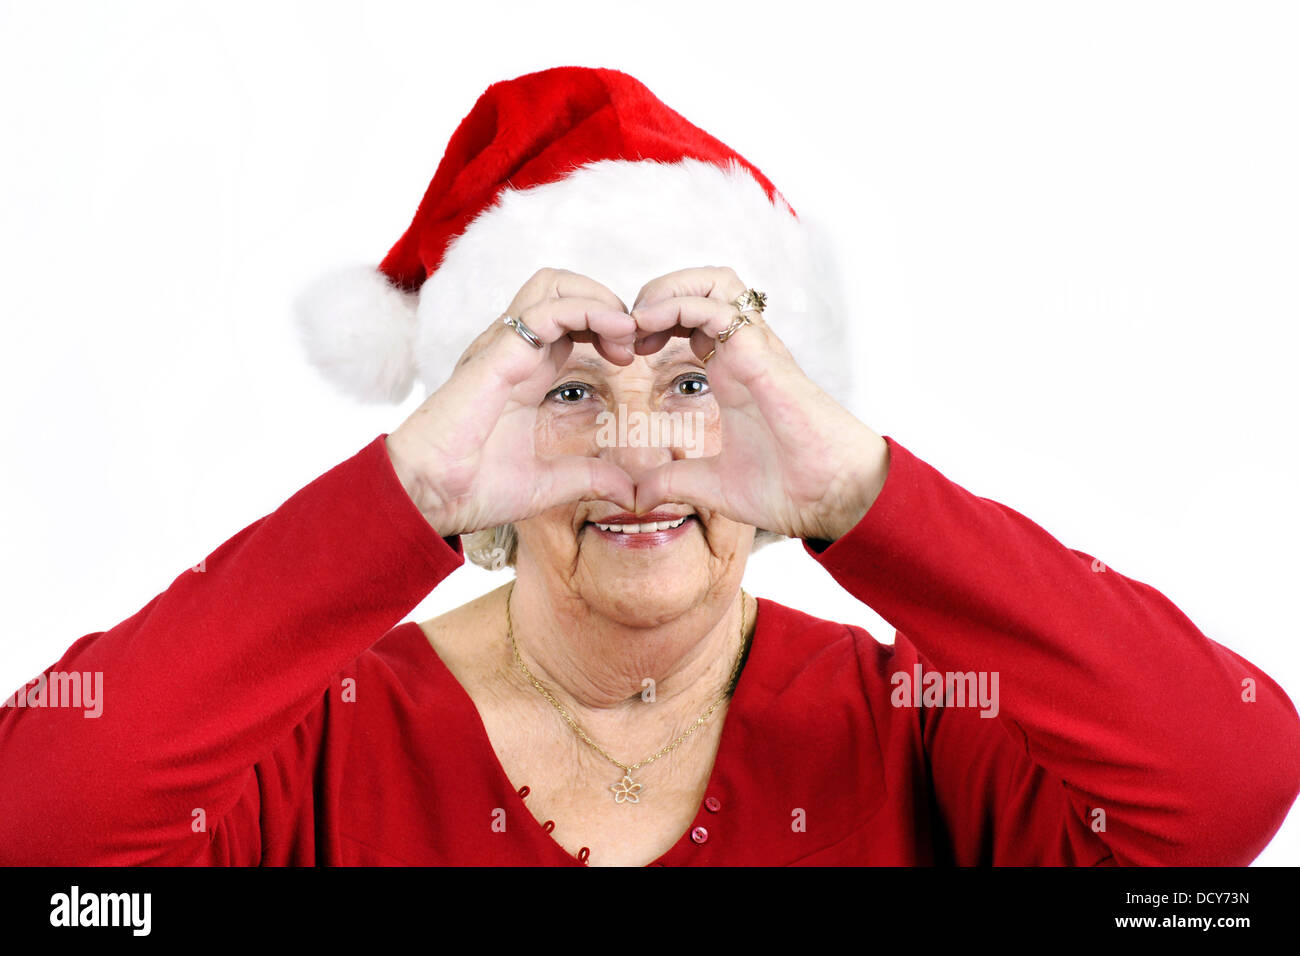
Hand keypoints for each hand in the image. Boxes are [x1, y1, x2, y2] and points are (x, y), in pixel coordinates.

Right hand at [386, 268, 638, 536]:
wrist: (426, 497)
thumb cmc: (468, 489)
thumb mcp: (547, 484)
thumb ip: (588, 478)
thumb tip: (627, 491)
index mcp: (523, 373)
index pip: (567, 321)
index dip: (605, 326)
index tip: (629, 359)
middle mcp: (511, 351)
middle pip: (560, 288)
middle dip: (606, 301)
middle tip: (631, 342)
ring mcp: (501, 348)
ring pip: (553, 285)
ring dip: (599, 298)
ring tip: (626, 333)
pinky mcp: (497, 355)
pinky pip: (547, 310)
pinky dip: (589, 309)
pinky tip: (617, 332)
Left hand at [628, 266, 889, 541]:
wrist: (834, 499)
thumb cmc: (791, 489)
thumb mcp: (712, 485)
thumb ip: (673, 482)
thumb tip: (639, 496)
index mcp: (733, 373)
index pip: (694, 318)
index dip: (654, 323)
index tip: (626, 354)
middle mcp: (744, 352)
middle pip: (704, 285)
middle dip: (657, 295)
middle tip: (628, 331)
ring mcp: (756, 349)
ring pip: (714, 281)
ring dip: (668, 290)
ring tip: (639, 321)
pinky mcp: (762, 356)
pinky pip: (718, 308)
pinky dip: (678, 306)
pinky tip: (649, 328)